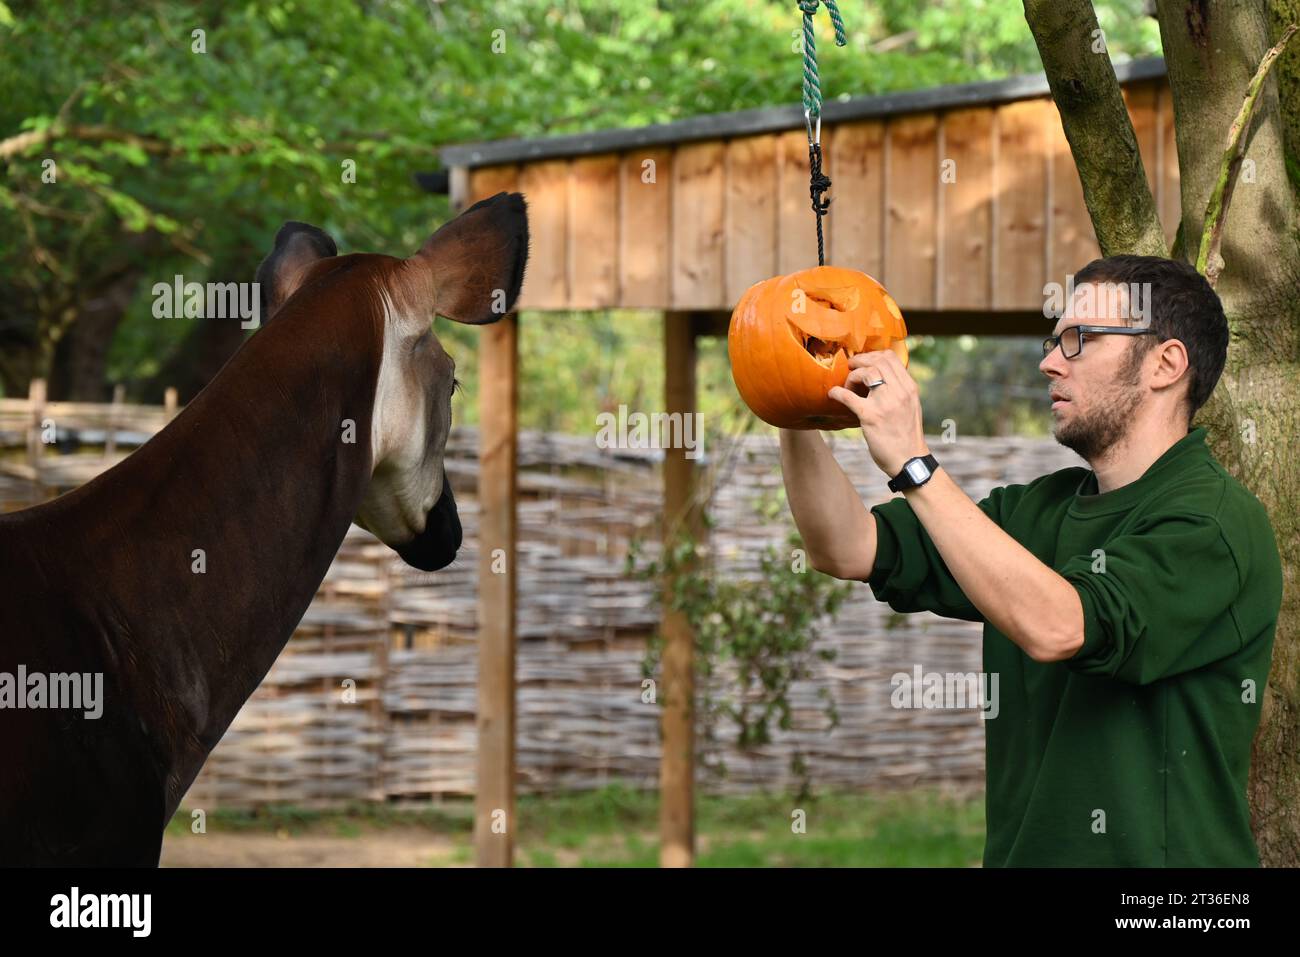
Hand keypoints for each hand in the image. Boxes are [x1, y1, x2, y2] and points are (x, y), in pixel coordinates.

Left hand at [827, 350, 929, 478]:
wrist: (909, 460)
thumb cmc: (906, 434)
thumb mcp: (911, 406)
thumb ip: (899, 389)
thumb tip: (881, 376)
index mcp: (909, 387)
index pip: (891, 357)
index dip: (872, 355)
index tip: (863, 362)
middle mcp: (900, 392)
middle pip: (877, 361)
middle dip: (859, 361)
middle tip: (850, 368)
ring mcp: (886, 403)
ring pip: (866, 373)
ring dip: (852, 376)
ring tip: (847, 386)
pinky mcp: (871, 416)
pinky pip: (849, 397)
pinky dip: (837, 392)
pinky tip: (833, 394)